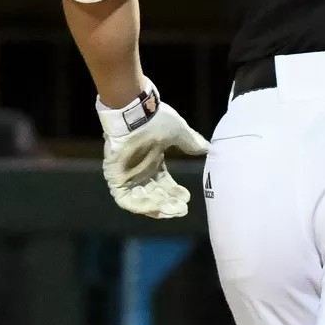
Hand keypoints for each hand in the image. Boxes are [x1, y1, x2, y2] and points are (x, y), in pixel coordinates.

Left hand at [98, 86, 209, 218]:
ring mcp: (126, 175)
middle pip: (153, 195)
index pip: (163, 184)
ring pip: (140, 200)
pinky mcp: (115, 178)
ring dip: (156, 208)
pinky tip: (156, 207)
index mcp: (153, 161)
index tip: (186, 199)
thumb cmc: (155, 121)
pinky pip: (125, 199)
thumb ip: (191, 143)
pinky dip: (140, 206)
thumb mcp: (179, 133)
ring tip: (171, 210)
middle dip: (167, 204)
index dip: (174, 193)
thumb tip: (208, 148)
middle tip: (181, 209)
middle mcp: (140, 171)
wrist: (135, 114)